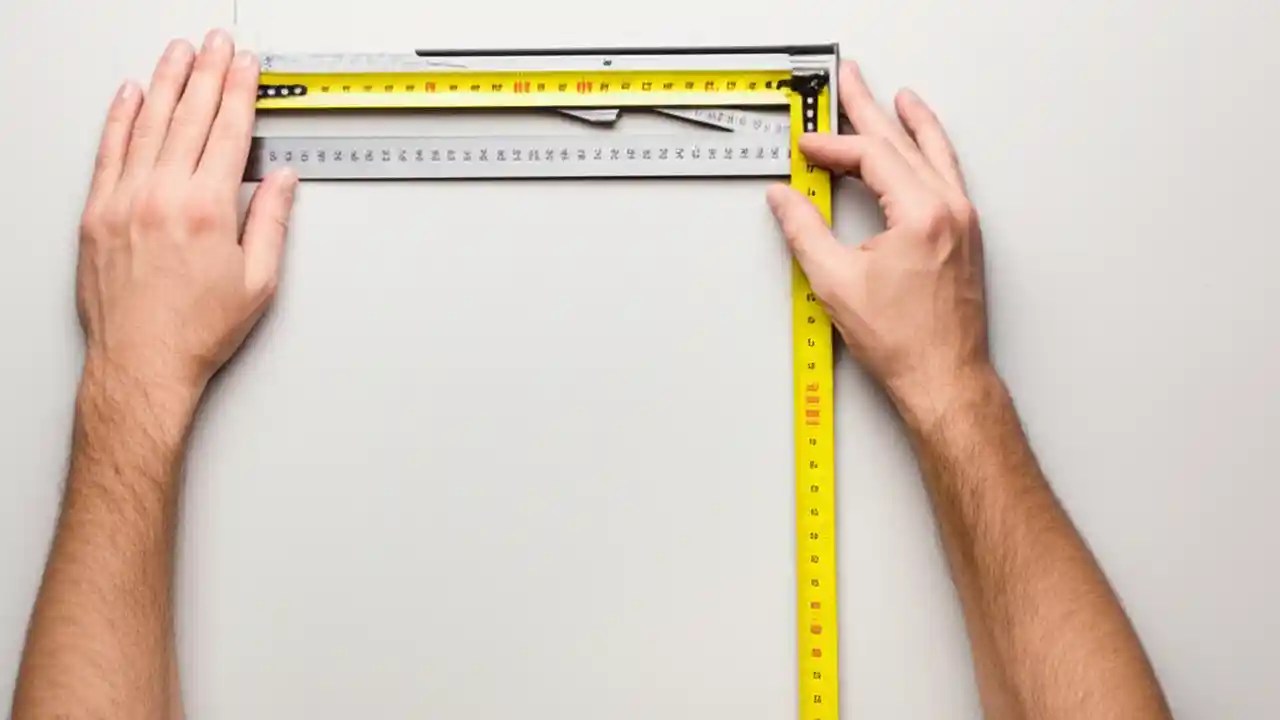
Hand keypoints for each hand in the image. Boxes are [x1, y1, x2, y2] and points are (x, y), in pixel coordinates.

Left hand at [77, 30, 296, 406]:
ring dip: (166, 82)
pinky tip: (131, 95)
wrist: (142, 361)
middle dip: (207, 73)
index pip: (228, 133)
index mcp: (207, 210)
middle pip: (189, 118)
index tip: (245, 66)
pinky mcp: (97, 213)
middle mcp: (162, 197)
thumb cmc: (197, 330)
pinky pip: (109, 151)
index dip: (240, 92)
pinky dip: (120, 118)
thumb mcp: (257, 282)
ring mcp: (124, 201)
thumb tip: (280, 182)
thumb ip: (271, 222)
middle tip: (216, 44)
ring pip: (147, 124)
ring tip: (178, 54)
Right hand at [768, 61, 990, 425]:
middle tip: (851, 81)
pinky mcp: (966, 236)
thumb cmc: (904, 342)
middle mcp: (950, 209)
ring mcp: (964, 221)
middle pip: (904, 143)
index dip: (833, 146)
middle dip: (871, 109)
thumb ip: (804, 230)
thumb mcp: (835, 282)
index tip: (807, 147)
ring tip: (898, 98)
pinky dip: (931, 152)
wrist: (945, 378)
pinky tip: (923, 147)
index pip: (872, 157)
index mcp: (921, 214)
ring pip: (934, 155)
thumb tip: (785, 200)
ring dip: (912, 123)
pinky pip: (949, 176)